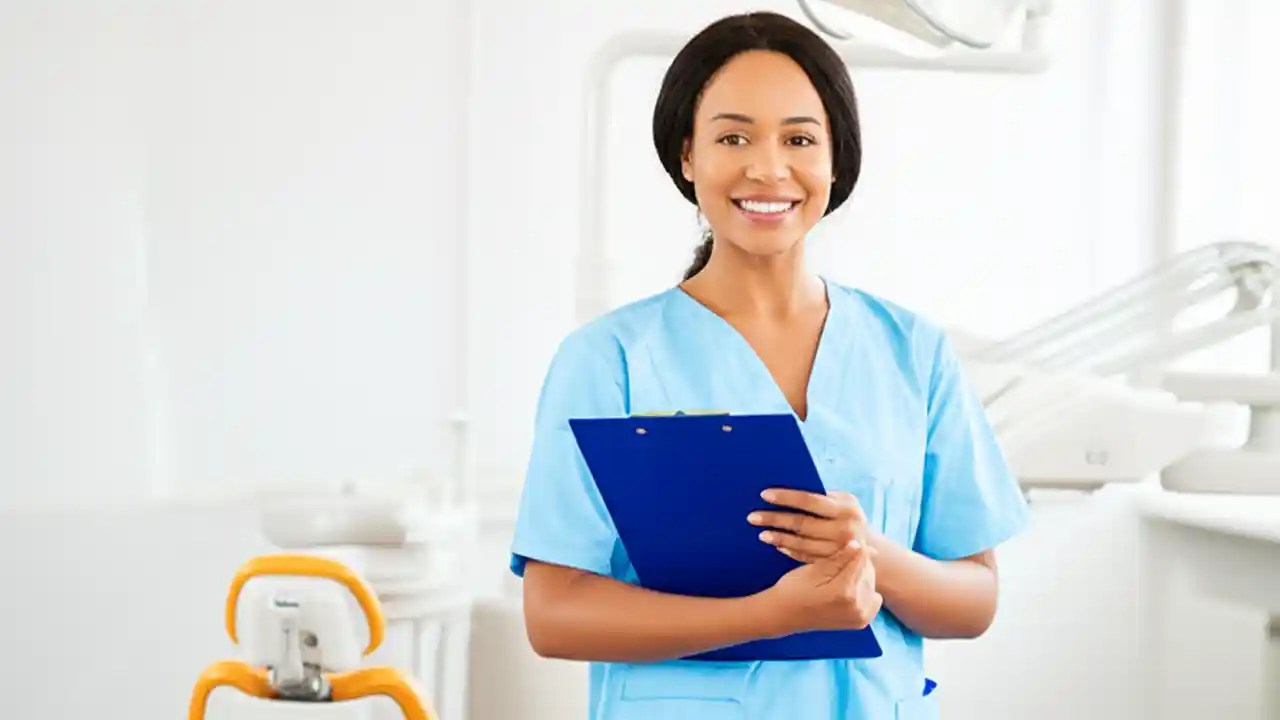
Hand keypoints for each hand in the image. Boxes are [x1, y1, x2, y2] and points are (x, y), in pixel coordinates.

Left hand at [748, 489, 869, 562]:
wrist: (871, 547)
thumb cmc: (849, 516)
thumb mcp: (845, 502)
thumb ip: (823, 497)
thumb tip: (789, 484)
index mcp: (846, 509)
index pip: (810, 500)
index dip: (786, 497)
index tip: (764, 495)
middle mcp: (844, 530)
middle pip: (802, 524)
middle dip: (775, 519)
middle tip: (752, 517)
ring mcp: (838, 551)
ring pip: (802, 543)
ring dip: (779, 538)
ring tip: (761, 533)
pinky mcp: (832, 565)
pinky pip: (806, 557)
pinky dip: (790, 551)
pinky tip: (777, 545)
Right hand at [763, 541, 881, 633]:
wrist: (783, 615)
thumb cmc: (793, 590)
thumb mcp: (814, 570)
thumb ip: (839, 559)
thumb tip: (858, 544)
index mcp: (846, 592)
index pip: (862, 559)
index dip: (856, 546)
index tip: (849, 540)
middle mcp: (858, 607)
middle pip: (869, 571)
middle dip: (859, 560)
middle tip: (844, 554)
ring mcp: (861, 617)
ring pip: (871, 582)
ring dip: (861, 573)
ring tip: (843, 569)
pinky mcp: (861, 621)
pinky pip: (872, 597)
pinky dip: (863, 588)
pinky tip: (848, 585)